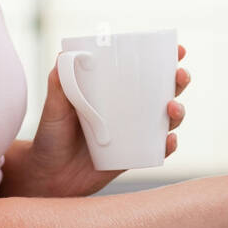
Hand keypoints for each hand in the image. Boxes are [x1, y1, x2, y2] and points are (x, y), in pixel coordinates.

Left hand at [24, 43, 190, 197]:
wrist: (48, 177)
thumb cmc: (50, 137)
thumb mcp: (53, 107)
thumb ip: (58, 83)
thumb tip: (64, 54)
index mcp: (114, 92)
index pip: (144, 71)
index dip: (165, 60)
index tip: (178, 50)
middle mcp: (129, 111)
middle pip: (164, 92)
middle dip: (179, 81)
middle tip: (179, 76)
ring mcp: (134, 134)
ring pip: (167, 120)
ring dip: (178, 112)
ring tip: (171, 108)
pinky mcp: (134, 156)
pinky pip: (158, 151)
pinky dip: (168, 145)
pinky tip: (169, 140)